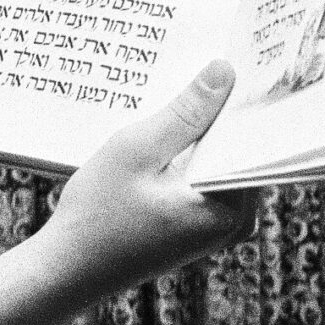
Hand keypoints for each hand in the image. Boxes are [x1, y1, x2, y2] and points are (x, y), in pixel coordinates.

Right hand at [0, 61, 258, 324]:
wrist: (67, 270)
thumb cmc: (97, 216)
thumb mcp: (138, 151)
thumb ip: (186, 113)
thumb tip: (226, 71)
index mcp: (231, 208)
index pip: (257, 140)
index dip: (252, 96)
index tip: (252, 54)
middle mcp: (235, 221)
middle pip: (242, 148)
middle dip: (229, 107)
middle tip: (224, 53)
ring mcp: (217, 226)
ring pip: (221, 159)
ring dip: (207, 127)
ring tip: (201, 76)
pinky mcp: (197, 224)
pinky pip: (206, 174)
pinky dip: (193, 149)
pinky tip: (178, 118)